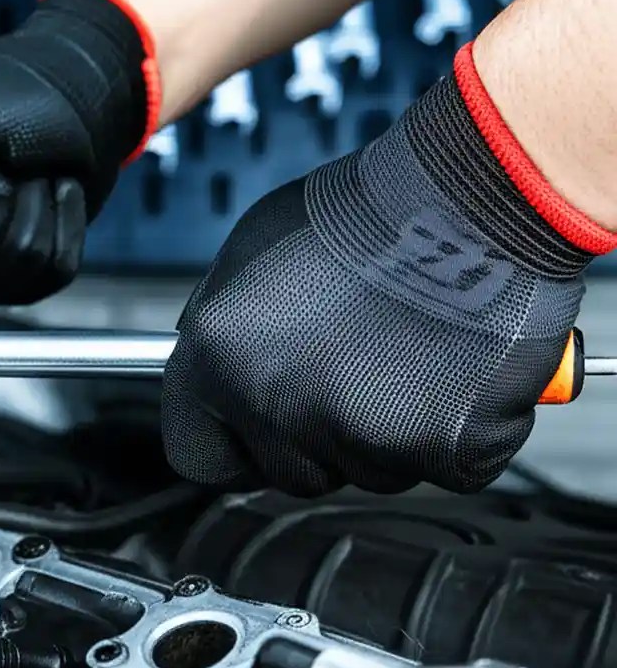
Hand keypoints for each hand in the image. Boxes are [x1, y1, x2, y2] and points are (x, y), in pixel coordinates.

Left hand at [161, 67, 595, 495]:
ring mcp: (359, 432)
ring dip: (393, 431)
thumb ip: (224, 332)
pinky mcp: (441, 447)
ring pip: (372, 472)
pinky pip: (449, 468)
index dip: (233, 446)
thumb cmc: (368, 212)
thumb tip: (214, 380)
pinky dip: (464, 431)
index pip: (197, 453)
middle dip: (323, 437)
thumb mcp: (251, 254)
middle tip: (361, 369)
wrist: (472, 195)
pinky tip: (461, 368)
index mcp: (216, 356)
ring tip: (413, 351)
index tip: (257, 435)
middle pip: (292, 471)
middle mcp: (276, 402)